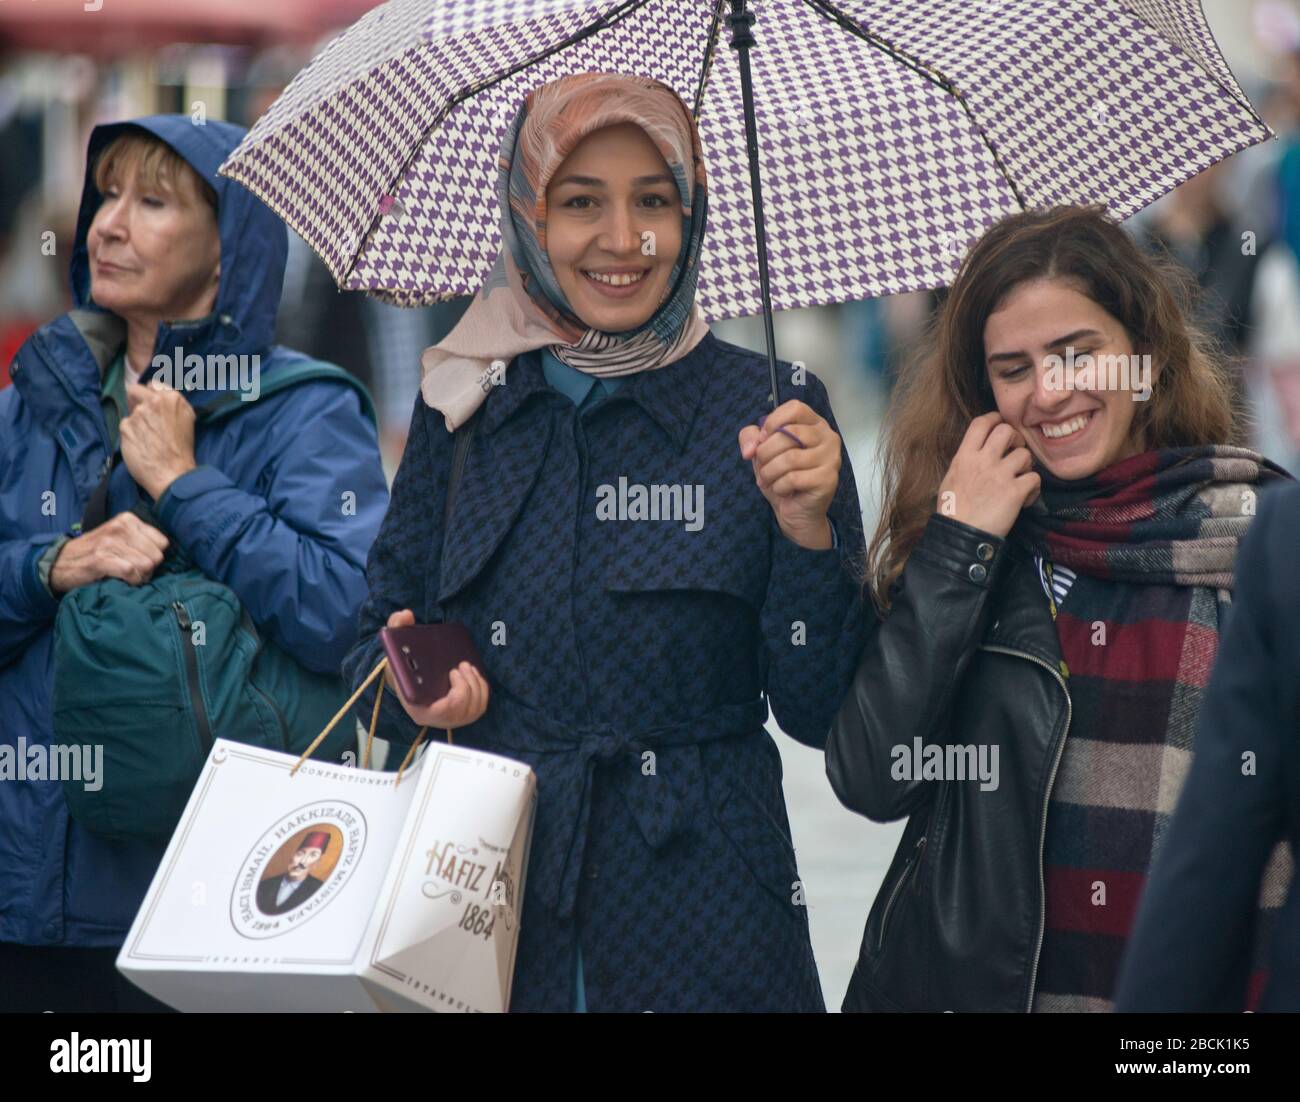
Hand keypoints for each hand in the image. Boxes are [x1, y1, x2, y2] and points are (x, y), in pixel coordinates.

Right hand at [49, 511, 168, 593]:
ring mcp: (110, 543)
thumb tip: (166, 553)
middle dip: (148, 569)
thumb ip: (141, 539)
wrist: (59, 563)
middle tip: (133, 572)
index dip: (154, 556)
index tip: (140, 561)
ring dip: (139, 577)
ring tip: (125, 576)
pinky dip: (130, 581)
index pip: (163, 542)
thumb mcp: (118, 537)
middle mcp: (120, 528)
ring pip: (147, 565)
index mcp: (128, 520)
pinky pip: (132, 573)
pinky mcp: (102, 559)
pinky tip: (121, 580)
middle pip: (157, 556)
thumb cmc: (94, 552)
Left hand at [121, 381, 196, 499]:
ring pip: (130, 410)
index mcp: (173, 398)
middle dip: (136, 400)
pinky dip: (130, 434)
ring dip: (135, 420)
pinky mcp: (125, 426)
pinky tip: (139, 444)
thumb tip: (160, 394)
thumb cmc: (182, 450)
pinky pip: (124, 425)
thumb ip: (173, 404)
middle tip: (143, 416)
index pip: (153, 384)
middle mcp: (154, 401)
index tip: (152, 405)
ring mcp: (138, 413)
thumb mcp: (187, 420)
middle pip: (134, 390)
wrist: (172, 473)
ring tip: (146, 437)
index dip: (151, 395)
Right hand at [383, 609, 489, 729]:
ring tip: (467, 666)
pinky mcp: (464, 714)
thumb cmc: (403, 667)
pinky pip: (480, 705)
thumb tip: (406, 614)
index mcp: (418, 709)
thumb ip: (396, 628)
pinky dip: (481, 689)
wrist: (409, 681)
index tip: (452, 671)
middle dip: (468, 685)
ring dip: (476, 685)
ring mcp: (452, 719)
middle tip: (462, 665)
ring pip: (475, 708)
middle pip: (463, 709)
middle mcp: (437, 720)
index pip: (444, 711)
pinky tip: (474, 674)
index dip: (457, 693)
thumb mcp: (394, 649)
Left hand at [738, 399, 841, 549]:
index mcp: (814, 423)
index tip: (763, 439)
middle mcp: (828, 436)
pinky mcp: (828, 478)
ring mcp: (831, 457)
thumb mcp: (761, 452)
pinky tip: (783, 490)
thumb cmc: (782, 476)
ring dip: (770, 472)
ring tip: (770, 480)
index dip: (773, 422)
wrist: (795, 510)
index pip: (794, 408)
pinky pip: (794, 478)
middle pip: (788, 433)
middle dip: (765, 453)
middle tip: (764, 467)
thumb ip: (750, 437)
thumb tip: (751, 447)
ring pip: (789, 458)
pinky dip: (780, 486)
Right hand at [936, 412, 1040, 538]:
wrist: (961, 535)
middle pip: (1007, 431)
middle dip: (1015, 439)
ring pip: (1025, 454)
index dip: (994, 419)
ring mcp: (1000, 475)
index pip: (981, 423)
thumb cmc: (953, 511)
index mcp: (964, 457)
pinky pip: (1035, 478)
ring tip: (1019, 480)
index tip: (1000, 424)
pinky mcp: (1015, 491)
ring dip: (1025, 466)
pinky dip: (1033, 489)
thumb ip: (966, 461)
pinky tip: (1024, 499)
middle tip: (1014, 451)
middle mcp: (982, 461)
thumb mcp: (950, 478)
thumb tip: (978, 452)